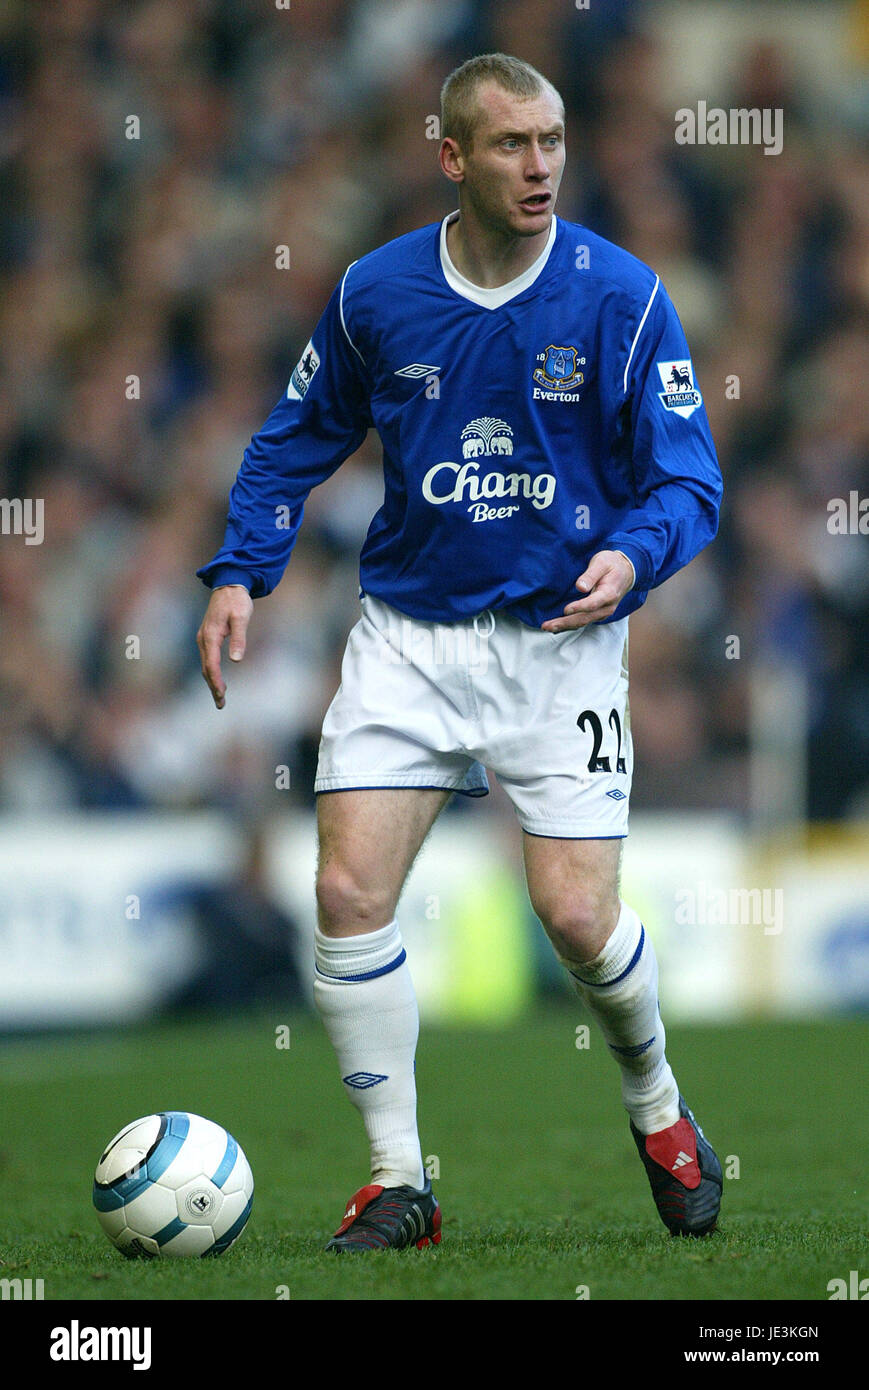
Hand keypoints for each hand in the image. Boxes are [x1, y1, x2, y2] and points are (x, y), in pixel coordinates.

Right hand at [196, 585, 252, 708]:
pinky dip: (211, 672)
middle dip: (213, 687)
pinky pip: (207, 659)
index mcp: (211, 636)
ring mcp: (204, 638)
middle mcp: (203, 639)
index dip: (216, 682)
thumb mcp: (242, 618)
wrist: (229, 585)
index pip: (212, 665)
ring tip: (220, 697)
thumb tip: (236, 660)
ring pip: (206, 665)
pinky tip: (218, 680)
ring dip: (212, 682)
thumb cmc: (237, 601)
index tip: (221, 695)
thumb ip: (239, 638)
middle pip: (206, 668)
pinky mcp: (207, 637)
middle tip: (221, 704)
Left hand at [541, 550, 633, 632]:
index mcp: (609, 594)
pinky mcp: (598, 614)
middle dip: (565, 623)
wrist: (626, 571)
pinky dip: (570, 625)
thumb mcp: (601, 562)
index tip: (565, 610)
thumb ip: (590, 575)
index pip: (592, 604)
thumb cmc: (612, 564)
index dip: (579, 608)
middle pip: (584, 618)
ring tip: (547, 627)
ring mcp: (603, 612)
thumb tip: (580, 587)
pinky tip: (557, 627)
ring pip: (583, 622)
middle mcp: (607, 607)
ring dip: (565, 626)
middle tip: (547, 625)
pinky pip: (584, 621)